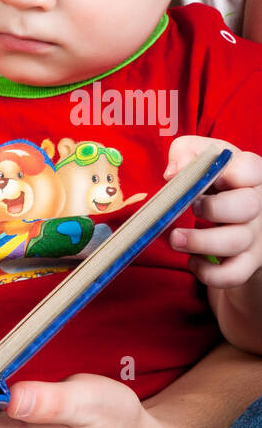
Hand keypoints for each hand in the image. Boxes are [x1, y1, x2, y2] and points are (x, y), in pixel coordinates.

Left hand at [166, 136, 261, 285]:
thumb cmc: (211, 179)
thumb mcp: (197, 155)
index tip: (211, 178)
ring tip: (176, 238)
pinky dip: (209, 273)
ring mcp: (256, 236)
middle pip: (246, 206)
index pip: (252, 169)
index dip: (231, 173)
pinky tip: (193, 261)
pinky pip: (234, 274)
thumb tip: (174, 172)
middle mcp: (259, 203)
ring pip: (236, 242)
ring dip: (200, 242)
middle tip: (190, 206)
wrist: (229, 215)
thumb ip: (185, 153)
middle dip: (213, 208)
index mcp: (251, 172)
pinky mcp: (249, 262)